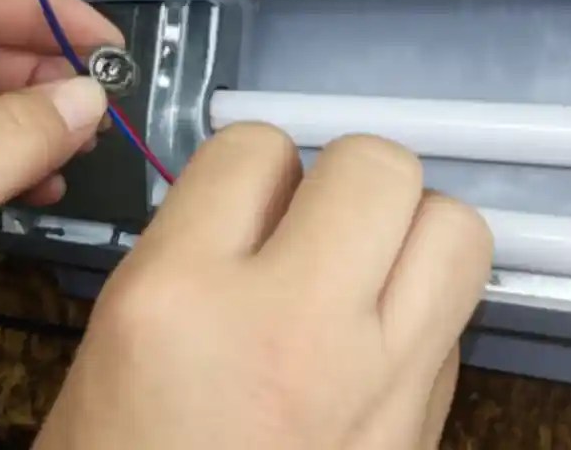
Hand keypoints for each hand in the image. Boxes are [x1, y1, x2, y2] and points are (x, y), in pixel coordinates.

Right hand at [35, 125, 492, 449]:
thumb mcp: (112, 354)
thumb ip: (188, 260)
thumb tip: (256, 204)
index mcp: (179, 302)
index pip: (255, 149)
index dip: (254, 166)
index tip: (251, 193)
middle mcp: (289, 329)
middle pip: (377, 166)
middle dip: (346, 178)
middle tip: (314, 217)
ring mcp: (374, 384)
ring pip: (456, 230)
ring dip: (414, 232)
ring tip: (364, 266)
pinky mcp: (423, 432)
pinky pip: (459, 322)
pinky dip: (426, 312)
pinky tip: (374, 342)